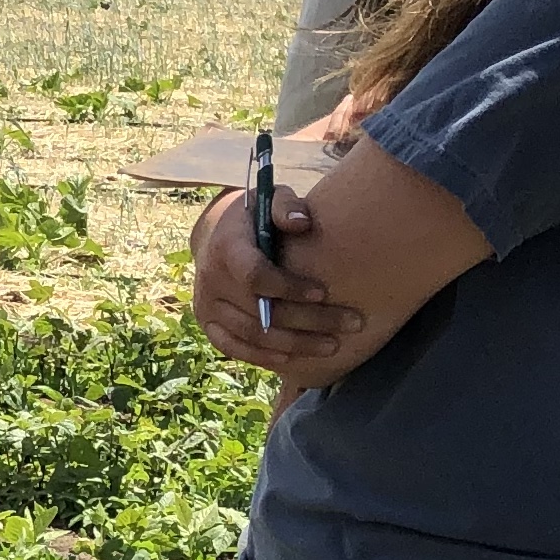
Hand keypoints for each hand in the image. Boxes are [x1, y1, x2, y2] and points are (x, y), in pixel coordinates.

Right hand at [188, 185, 358, 373]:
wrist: (216, 236)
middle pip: (262, 312)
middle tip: (353, 323)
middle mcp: (210, 280)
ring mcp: (206, 306)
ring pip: (253, 335)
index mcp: (225, 247)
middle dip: (311, 321)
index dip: (290, 288)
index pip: (255, 276)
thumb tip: (302, 223)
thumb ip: (286, 206)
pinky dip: (264, 357)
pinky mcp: (208, 325)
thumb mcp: (269, 199)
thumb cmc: (255, 218)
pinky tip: (294, 359)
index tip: (323, 292)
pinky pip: (235, 348)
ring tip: (334, 345)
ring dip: (296, 344)